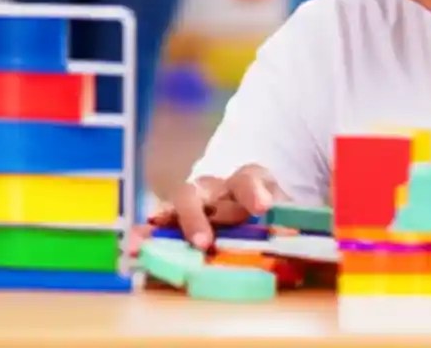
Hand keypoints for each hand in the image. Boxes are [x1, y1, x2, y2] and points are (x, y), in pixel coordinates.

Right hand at [149, 164, 288, 249]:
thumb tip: (297, 237)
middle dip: (195, 216)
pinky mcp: (178, 225)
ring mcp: (194, 205)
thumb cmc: (275, 217)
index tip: (263, 209)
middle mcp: (215, 190)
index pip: (249, 179)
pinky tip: (133, 251)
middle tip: (202, 242)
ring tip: (144, 245)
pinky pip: (156, 228)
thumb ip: (292, 224)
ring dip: (161, 226)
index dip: (254, 192)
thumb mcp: (289, 217)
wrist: (263, 217)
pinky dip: (144, 238)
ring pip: (172, 207)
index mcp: (248, 184)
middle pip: (198, 192)